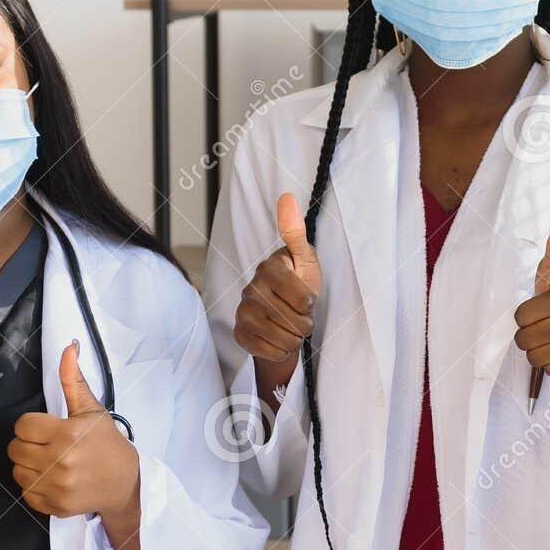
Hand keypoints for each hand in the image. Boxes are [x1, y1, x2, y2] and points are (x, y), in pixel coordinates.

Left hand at [9, 340, 139, 521]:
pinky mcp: (54, 506)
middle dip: (28, 444)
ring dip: (29, 465)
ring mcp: (57, 486)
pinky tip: (52, 479)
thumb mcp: (91, 410)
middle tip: (48, 445)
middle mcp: (60, 461)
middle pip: (15, 448)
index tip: (49, 428)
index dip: (33, 425)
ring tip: (49, 462)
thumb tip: (69, 348)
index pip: (23, 425)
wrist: (125, 483)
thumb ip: (73, 380)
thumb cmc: (106, 444)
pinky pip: (25, 493)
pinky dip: (34, 487)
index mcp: (67, 434)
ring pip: (17, 471)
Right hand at [234, 192, 320, 397]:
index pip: (302, 297)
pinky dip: (280, 350)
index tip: (307, 297)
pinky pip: (270, 351)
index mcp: (268, 268)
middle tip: (299, 314)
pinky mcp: (239, 334)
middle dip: (305, 323)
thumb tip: (287, 197)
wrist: (283, 317)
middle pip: (294, 321)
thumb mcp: (304, 259)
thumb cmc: (298, 284)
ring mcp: (242, 312)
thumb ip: (296, 233)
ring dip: (294, 337)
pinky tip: (277, 338)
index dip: (310, 302)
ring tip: (290, 326)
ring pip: (283, 339)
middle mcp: (250, 289)